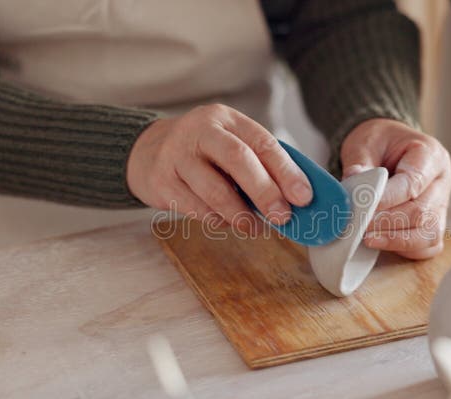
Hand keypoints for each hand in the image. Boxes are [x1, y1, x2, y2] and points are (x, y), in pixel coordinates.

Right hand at [126, 104, 311, 230]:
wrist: (146, 152)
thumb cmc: (203, 152)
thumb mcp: (230, 143)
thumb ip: (260, 163)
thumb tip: (297, 197)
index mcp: (226, 119)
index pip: (262, 142)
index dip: (287, 171)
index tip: (304, 196)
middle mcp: (200, 131)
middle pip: (238, 159)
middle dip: (266, 192)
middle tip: (283, 216)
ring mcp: (177, 155)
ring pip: (214, 189)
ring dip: (240, 214)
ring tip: (255, 227)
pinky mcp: (161, 181)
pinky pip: (195, 208)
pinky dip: (217, 220)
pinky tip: (227, 222)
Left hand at [340, 118, 450, 259]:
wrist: (389, 145)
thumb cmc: (380, 142)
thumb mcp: (365, 142)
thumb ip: (359, 163)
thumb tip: (353, 183)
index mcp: (430, 154)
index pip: (412, 183)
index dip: (386, 200)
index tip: (361, 209)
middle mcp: (442, 181)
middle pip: (422, 212)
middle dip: (387, 224)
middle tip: (358, 227)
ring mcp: (442, 204)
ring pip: (429, 234)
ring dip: (396, 240)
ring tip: (368, 238)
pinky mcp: (435, 222)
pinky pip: (428, 245)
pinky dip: (407, 249)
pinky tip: (383, 242)